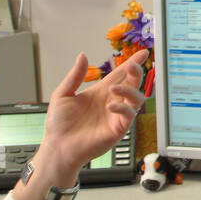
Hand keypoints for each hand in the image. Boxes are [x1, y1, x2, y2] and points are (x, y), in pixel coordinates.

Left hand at [40, 48, 147, 172]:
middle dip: (135, 73)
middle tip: (131, 66)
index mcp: (100, 92)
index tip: (143, 53)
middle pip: (133, 84)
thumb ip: (75, 76)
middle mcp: (111, 102)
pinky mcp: (117, 129)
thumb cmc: (59, 125)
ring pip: (136, 98)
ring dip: (129, 90)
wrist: (57, 146)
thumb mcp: (63, 94)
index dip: (132, 63)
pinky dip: (123, 107)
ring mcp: (116, 115)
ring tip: (113, 88)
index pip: (120, 74)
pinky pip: (129, 115)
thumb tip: (83, 56)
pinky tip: (110, 105)